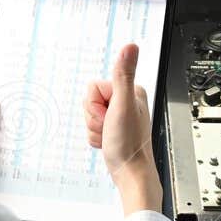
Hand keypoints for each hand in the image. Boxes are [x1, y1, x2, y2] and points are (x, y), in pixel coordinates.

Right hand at [83, 43, 163, 215]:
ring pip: (89, 116)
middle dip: (94, 119)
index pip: (94, 87)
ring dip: (94, 129)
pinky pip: (91, 128)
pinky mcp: (112, 127)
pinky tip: (108, 142)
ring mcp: (118, 114)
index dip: (95, 105)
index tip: (110, 116)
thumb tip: (130, 47)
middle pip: (89, 101)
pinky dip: (95, 137)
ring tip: (110, 136)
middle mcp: (126, 100)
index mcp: (131, 90)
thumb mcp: (123, 106)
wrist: (130, 172)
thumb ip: (123, 75)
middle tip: (109, 128)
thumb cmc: (129, 143)